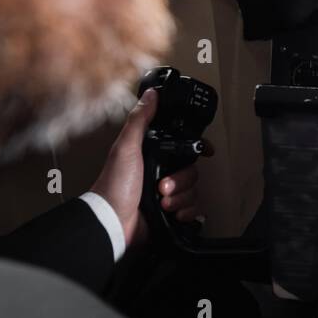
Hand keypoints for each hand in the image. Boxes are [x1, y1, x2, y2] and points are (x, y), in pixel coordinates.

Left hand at [89, 88, 203, 247]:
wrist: (112, 222)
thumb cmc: (114, 187)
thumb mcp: (126, 148)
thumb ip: (139, 120)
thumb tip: (151, 95)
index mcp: (151, 156)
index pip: (182, 148)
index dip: (196, 149)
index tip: (205, 151)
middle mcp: (160, 174)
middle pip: (191, 171)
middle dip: (179, 180)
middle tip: (162, 185)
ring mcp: (166, 194)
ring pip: (193, 191)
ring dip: (180, 197)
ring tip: (162, 200)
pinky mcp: (170, 213)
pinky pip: (193, 209)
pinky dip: (184, 212)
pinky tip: (171, 213)